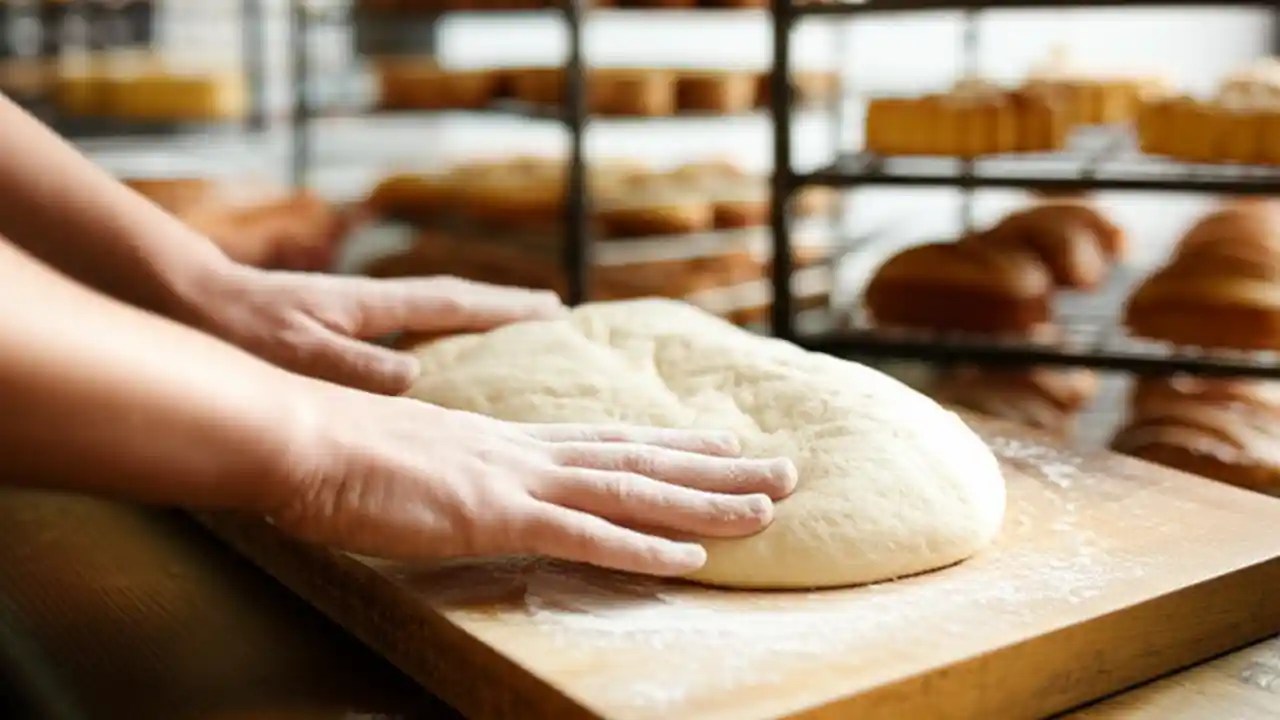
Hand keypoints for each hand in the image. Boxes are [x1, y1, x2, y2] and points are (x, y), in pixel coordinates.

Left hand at [175, 263, 564, 394]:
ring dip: (470, 320)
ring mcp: (351, 315)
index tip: (553, 310)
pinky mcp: (331, 330)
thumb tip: (416, 377)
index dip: (504, 308)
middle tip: (550, 313)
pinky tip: (432, 360)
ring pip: (426, 315)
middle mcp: (369, 305)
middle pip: (450, 301)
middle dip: (500, 307)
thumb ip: (355, 366)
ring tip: (508, 333)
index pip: (451, 303)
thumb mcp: (298, 353)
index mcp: (369, 307)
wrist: (181, 302)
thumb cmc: (237, 330)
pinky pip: (400, 332)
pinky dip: (431, 338)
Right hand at [268, 386, 797, 575]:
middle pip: (643, 460)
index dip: (675, 445)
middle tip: (786, 472)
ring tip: (768, 510)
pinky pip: (583, 539)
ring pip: (632, 493)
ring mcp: (517, 481)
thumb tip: (472, 480)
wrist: (300, 435)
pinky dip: (640, 552)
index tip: (725, 443)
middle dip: (719, 469)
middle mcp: (529, 452)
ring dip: (704, 505)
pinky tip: (688, 563)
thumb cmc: (341, 447)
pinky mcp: (495, 516)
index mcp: (511, 439)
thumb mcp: (417, 452)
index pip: (611, 440)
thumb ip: (457, 467)